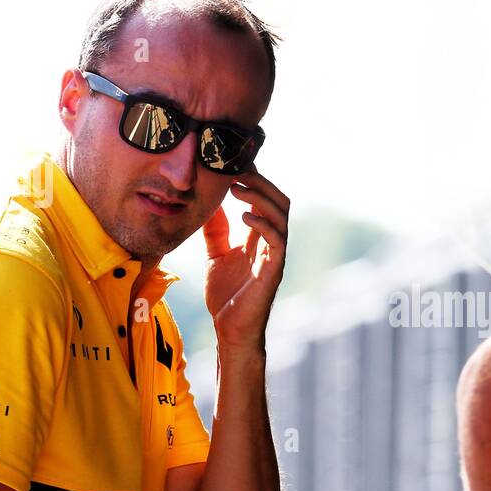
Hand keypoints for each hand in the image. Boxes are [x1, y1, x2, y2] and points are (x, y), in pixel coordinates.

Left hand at [202, 168, 289, 348]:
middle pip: (278, 201)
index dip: (254, 179)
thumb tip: (210, 202)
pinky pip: (277, 240)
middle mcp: (272, 243)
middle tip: (237, 167)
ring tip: (238, 186)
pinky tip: (244, 216)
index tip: (234, 161)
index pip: (264, 200)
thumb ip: (216, 230)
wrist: (230, 330)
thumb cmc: (226, 296)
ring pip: (281, 215)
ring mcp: (275, 256)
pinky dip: (263, 224)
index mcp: (260, 238)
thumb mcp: (215, 255)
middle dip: (260, 181)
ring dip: (260, 197)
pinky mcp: (273, 270)